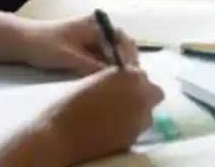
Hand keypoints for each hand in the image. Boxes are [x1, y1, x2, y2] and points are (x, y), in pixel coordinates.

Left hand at [17, 15, 140, 75]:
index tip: (132, 78)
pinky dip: (106, 69)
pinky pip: (103, 58)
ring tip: (120, 86)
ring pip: (113, 54)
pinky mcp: (87, 47)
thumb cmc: (45, 45)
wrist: (22, 42)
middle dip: (127, 65)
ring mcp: (94, 37)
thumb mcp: (70, 58)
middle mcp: (100, 28)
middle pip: (122, 47)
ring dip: (116, 68)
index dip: (130, 60)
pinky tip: (106, 82)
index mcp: (98, 25)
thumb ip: (93, 67)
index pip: (123, 42)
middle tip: (130, 85)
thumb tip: (116, 78)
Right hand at [40, 67, 163, 164]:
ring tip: (115, 119)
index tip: (123, 87)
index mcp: (130, 76)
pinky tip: (112, 131)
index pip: (141, 75)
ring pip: (148, 113)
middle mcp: (142, 95)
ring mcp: (141, 118)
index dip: (132, 82)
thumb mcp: (95, 81)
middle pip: (154, 92)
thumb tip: (124, 83)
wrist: (60, 136)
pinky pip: (137, 130)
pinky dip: (129, 129)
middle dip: (143, 96)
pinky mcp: (136, 139)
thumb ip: (115, 79)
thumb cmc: (70, 104)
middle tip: (124, 103)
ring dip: (138, 114)